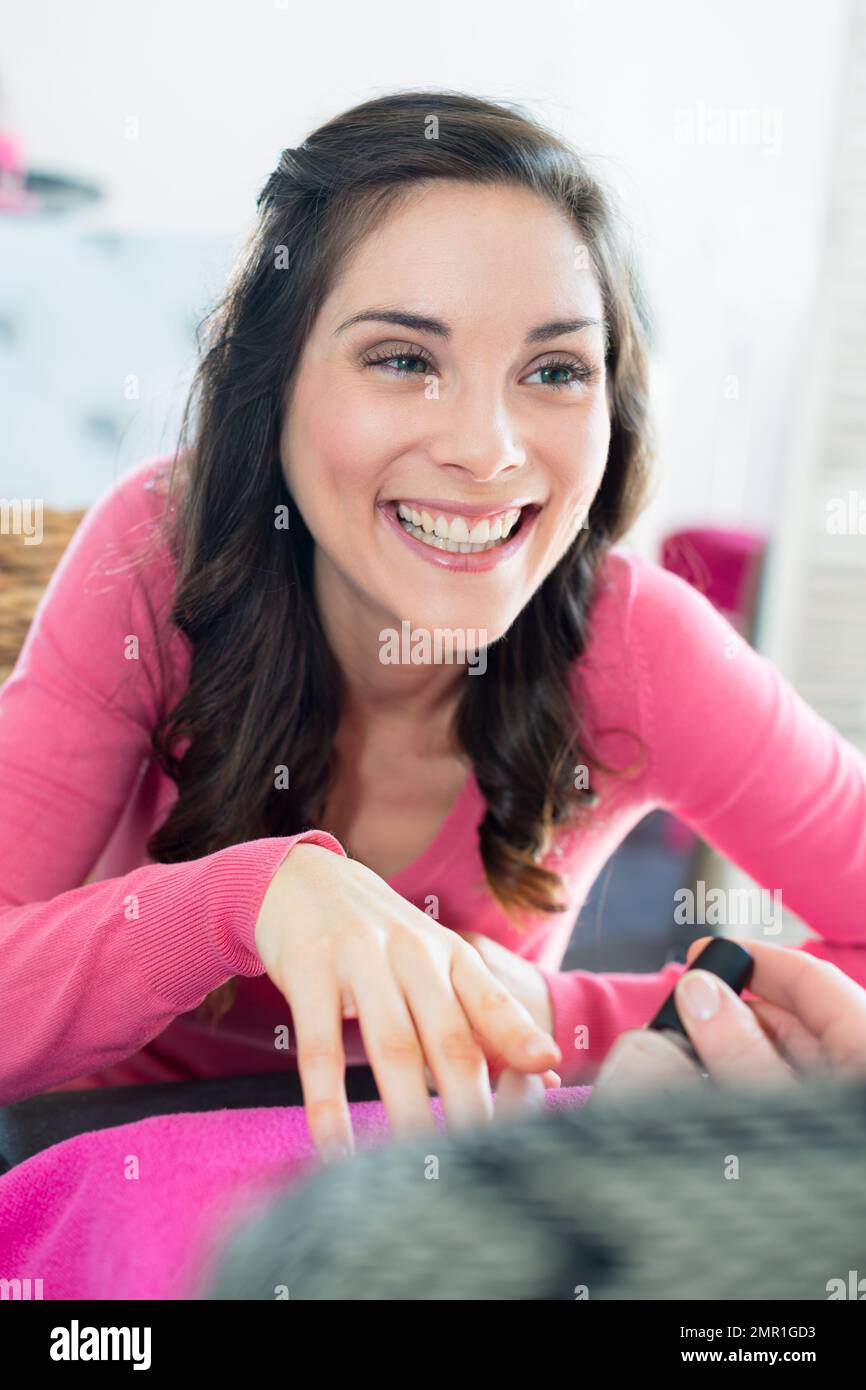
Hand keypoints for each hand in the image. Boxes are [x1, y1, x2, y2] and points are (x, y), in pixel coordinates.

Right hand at [254, 844, 560, 1160]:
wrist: (301, 879)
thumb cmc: (379, 938)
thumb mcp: (433, 962)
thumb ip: (482, 1016)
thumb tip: (545, 1075)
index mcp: (450, 953)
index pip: (491, 1001)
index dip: (519, 1038)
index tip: (542, 1079)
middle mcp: (413, 952)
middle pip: (449, 1037)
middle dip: (469, 1104)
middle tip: (481, 1163)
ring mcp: (360, 959)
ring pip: (393, 1047)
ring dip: (407, 1112)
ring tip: (418, 1171)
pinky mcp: (310, 971)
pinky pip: (320, 1049)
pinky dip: (328, 1104)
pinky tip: (335, 1147)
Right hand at [592, 935, 865, 1099]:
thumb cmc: (832, 1162)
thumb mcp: (786, 1104)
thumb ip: (742, 1052)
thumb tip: (699, 991)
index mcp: (865, 1043)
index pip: (811, 977)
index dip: (752, 957)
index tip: (697, 953)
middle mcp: (853, 1064)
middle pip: (796, 1020)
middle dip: (732, 1011)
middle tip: (678, 1015)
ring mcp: (838, 1101)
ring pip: (787, 1062)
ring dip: (734, 1054)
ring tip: (683, 1059)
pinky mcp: (821, 1126)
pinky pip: (787, 1097)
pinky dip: (748, 1090)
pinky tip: (708, 1097)